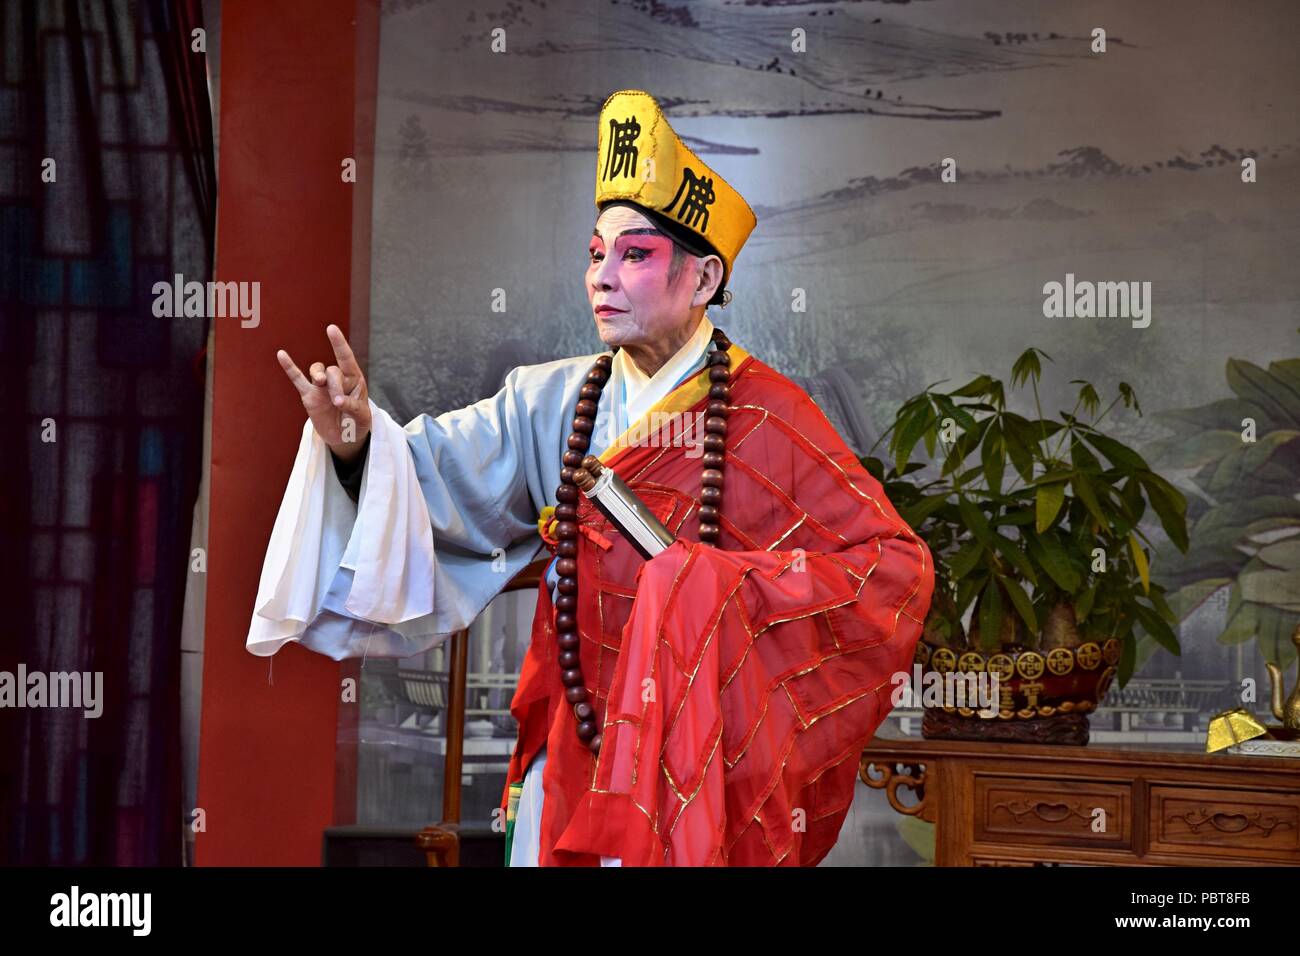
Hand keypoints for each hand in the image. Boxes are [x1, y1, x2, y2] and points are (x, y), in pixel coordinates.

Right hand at [277, 325, 371, 459]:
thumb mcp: (362, 416)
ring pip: (317, 371)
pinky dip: (289, 367)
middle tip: (339, 403)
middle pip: (332, 370)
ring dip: (318, 375)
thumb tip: (337, 401)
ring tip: (321, 383)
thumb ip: (353, 406)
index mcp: (354, 379)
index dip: (339, 343)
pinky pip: (297, 379)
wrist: (344, 437)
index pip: (346, 358)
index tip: (330, 329)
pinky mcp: (309, 395)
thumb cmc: (357, 423)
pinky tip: (281, 355)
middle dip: (335, 385)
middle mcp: (337, 379)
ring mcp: (322, 386)